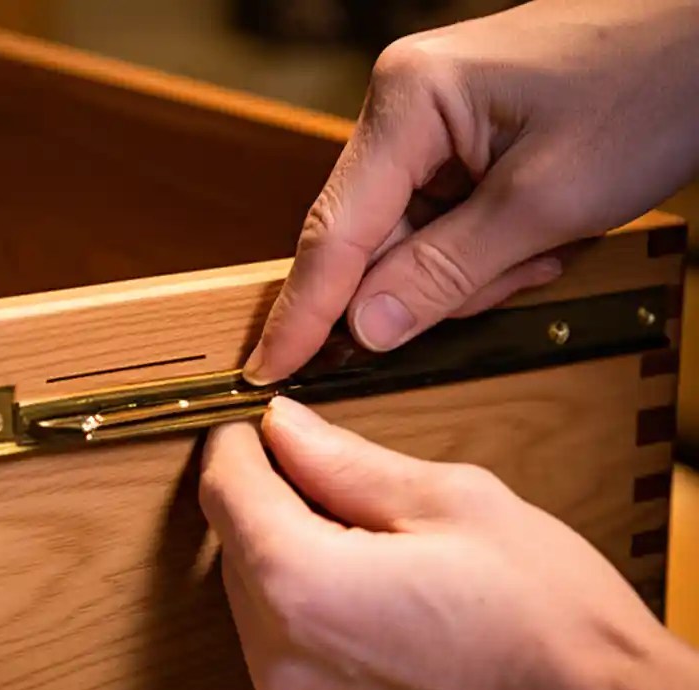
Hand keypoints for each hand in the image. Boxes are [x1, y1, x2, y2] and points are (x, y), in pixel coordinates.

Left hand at [199, 397, 698, 689]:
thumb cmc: (546, 621)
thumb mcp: (449, 502)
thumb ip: (345, 460)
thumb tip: (287, 425)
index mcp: (302, 585)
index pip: (226, 486)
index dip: (240, 438)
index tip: (263, 416)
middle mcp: (279, 646)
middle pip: (229, 532)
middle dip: (267, 484)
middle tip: (325, 455)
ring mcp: (290, 684)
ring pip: (248, 574)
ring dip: (281, 531)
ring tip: (364, 518)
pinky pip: (273, 617)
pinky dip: (298, 577)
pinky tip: (360, 562)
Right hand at [244, 0, 698, 384]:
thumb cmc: (652, 87)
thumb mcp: (548, 202)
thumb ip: (445, 272)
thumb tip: (364, 330)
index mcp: (408, 100)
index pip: (333, 230)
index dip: (303, 312)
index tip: (268, 371)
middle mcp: (405, 106)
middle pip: (374, 240)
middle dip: (437, 281)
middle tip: (518, 269)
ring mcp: (432, 121)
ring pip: (415, 241)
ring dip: (478, 266)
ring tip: (551, 241)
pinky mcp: (462, 139)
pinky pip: (448, 224)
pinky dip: (493, 247)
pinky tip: (547, 233)